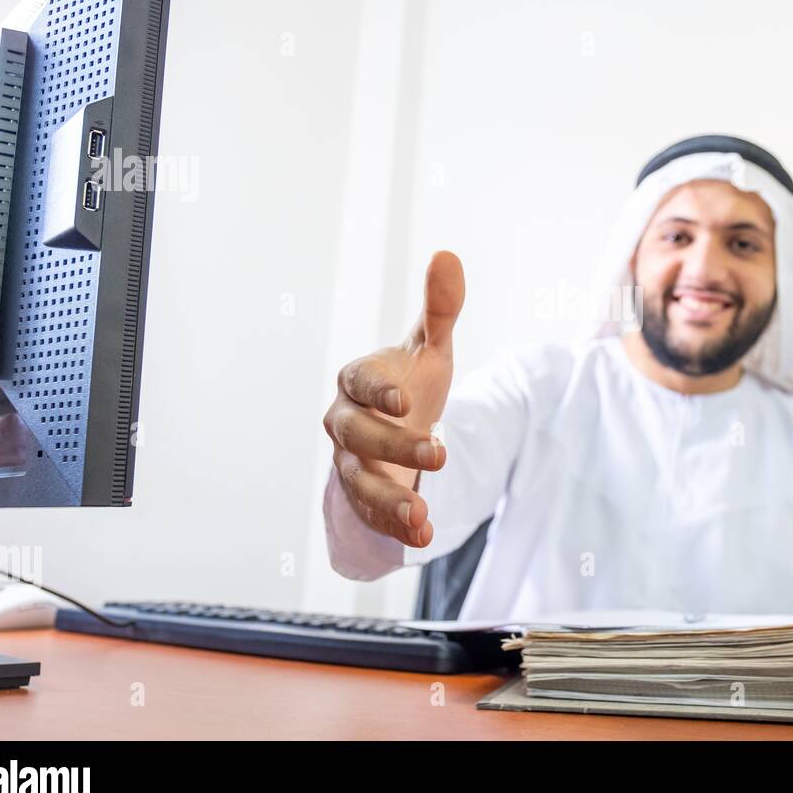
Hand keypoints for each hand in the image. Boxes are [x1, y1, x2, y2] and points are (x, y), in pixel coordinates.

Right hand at [323, 251, 463, 547]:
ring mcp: (351, 463)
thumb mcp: (431, 347)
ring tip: (421, 519)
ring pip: (360, 483)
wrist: (399, 427)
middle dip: (395, 447)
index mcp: (356, 381)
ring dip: (389, 501)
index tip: (405, 402)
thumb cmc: (411, 380)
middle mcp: (345, 423)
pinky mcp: (363, 496)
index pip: (360, 384)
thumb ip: (440, 308)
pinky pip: (370, 514)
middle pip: (358, 437)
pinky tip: (422, 537)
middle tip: (438, 455)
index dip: (379, 392)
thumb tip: (447, 255)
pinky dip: (392, 527)